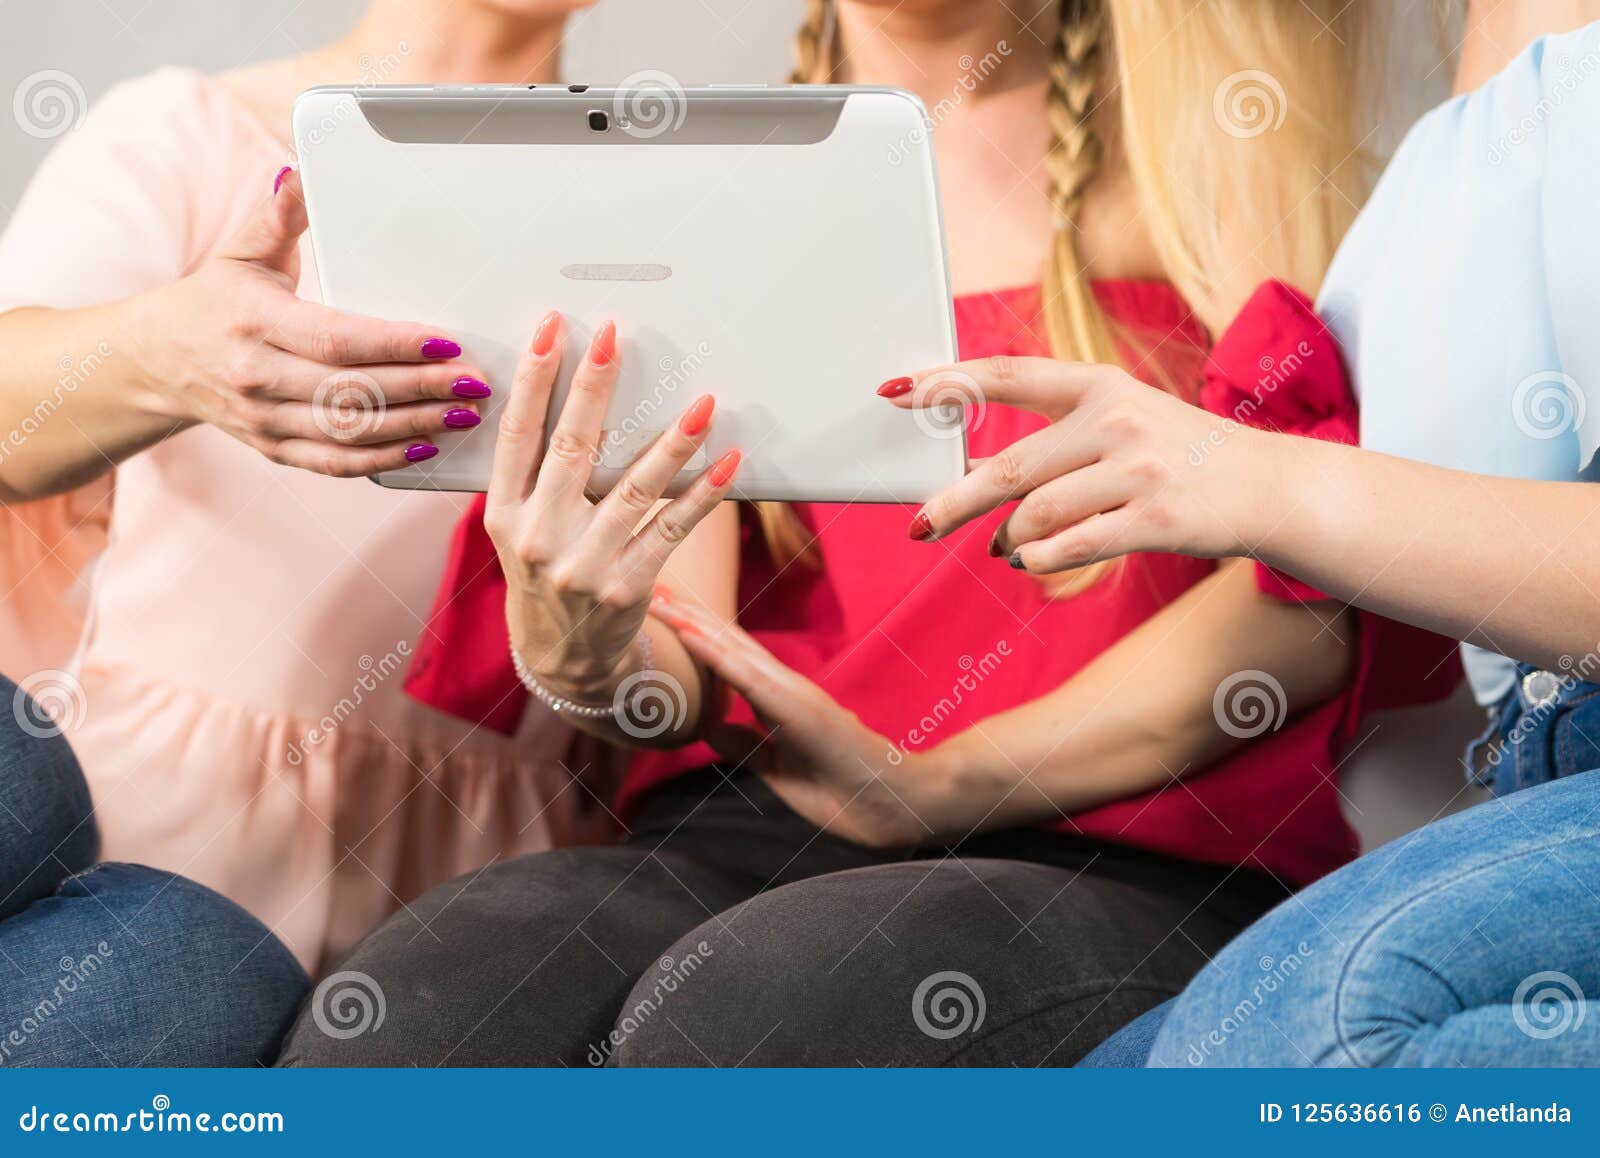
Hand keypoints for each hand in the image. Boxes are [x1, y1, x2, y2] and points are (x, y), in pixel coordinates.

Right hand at [124, 168, 489, 475]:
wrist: (156, 360)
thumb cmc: (215, 298)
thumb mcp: (242, 250)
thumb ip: (279, 214)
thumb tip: (300, 169)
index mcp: (255, 322)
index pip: (336, 339)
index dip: (395, 344)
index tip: (447, 342)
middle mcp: (258, 377)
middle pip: (352, 390)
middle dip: (420, 388)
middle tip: (475, 383)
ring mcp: (265, 421)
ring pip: (348, 433)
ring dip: (413, 426)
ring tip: (464, 414)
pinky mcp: (274, 450)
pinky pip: (335, 463)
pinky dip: (383, 460)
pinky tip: (426, 447)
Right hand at [486, 311, 741, 701]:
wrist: (564, 657)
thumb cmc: (547, 571)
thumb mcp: (519, 528)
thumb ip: (535, 475)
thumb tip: (569, 390)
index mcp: (505, 514)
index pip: (517, 434)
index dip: (534, 380)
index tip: (552, 327)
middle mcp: (538, 537)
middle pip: (571, 449)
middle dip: (595, 388)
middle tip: (616, 337)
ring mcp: (583, 565)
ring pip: (633, 489)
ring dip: (673, 442)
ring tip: (703, 402)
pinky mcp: (627, 587)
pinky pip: (672, 529)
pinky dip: (704, 495)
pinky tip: (729, 462)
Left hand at [649, 591, 951, 848]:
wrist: (890, 805)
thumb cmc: (840, 786)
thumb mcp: (777, 764)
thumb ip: (747, 744)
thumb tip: (711, 729)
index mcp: (778, 698)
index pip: (728, 656)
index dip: (693, 630)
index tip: (660, 608)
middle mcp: (782, 686)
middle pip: (726, 641)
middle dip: (686, 613)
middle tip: (648, 582)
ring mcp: (791, 694)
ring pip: (733, 649)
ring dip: (692, 622)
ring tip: (659, 597)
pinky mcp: (798, 709)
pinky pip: (749, 677)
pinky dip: (716, 653)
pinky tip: (689, 633)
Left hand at [883, 357, 1285, 571]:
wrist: (1270, 488)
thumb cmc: (1180, 458)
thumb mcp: (1121, 425)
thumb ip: (1053, 441)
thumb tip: (974, 473)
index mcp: (1100, 385)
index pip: (1007, 375)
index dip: (948, 383)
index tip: (899, 394)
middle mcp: (1117, 420)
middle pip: (1009, 467)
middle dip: (954, 501)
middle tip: (919, 525)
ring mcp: (1139, 470)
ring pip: (1038, 514)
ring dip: (1006, 538)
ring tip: (1000, 547)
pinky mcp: (1157, 520)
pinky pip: (1072, 547)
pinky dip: (1039, 559)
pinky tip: (1028, 561)